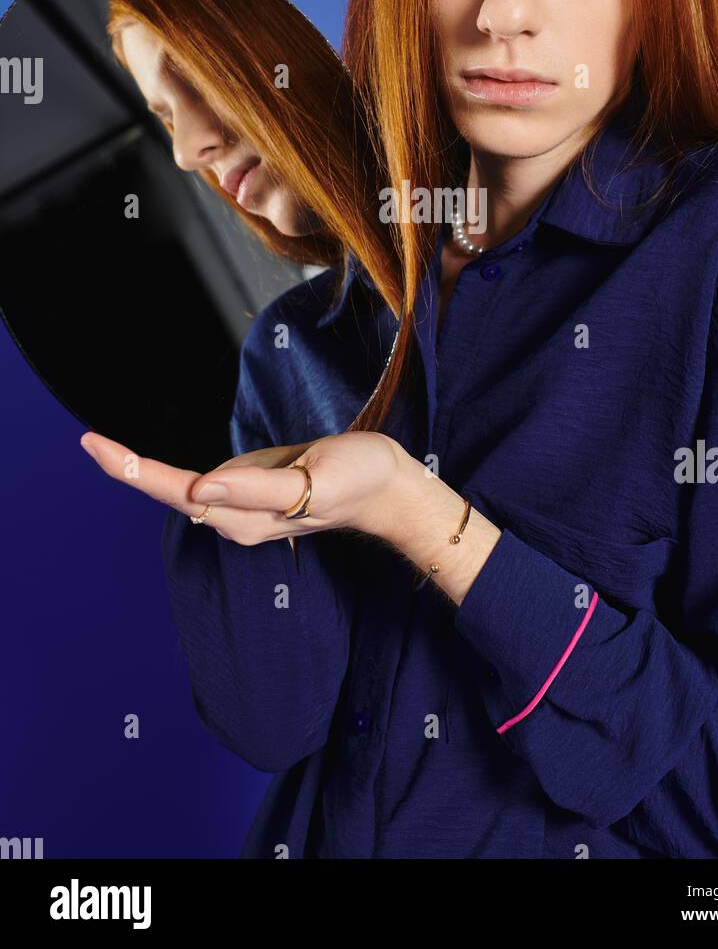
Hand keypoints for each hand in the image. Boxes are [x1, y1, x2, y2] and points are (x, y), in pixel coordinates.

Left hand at [79, 429, 410, 546]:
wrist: (388, 486)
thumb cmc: (358, 480)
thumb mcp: (314, 481)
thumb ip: (258, 488)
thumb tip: (202, 486)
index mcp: (246, 518)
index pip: (179, 492)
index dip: (136, 471)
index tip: (98, 446)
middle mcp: (236, 515)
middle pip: (170, 491)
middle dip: (127, 469)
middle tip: (87, 441)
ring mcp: (243, 501)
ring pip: (181, 486)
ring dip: (143, 470)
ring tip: (104, 447)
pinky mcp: (252, 485)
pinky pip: (201, 479)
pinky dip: (168, 470)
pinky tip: (150, 462)